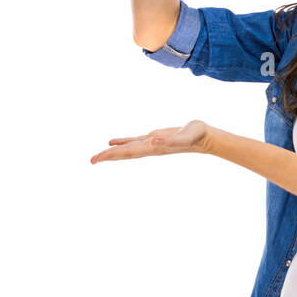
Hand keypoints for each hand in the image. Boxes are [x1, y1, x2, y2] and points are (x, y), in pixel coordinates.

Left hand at [90, 120, 209, 163]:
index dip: (112, 154)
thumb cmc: (196, 136)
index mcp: (152, 148)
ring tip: (99, 156)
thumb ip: (171, 140)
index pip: (128, 152)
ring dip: (113, 152)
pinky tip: (113, 142)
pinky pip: (134, 141)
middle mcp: (149, 148)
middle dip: (107, 156)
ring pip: (127, 149)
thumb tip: (153, 141)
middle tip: (91, 160)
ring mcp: (151, 144)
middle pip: (124, 153)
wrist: (204, 137)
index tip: (98, 159)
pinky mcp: (154, 138)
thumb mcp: (184, 136)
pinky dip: (122, 142)